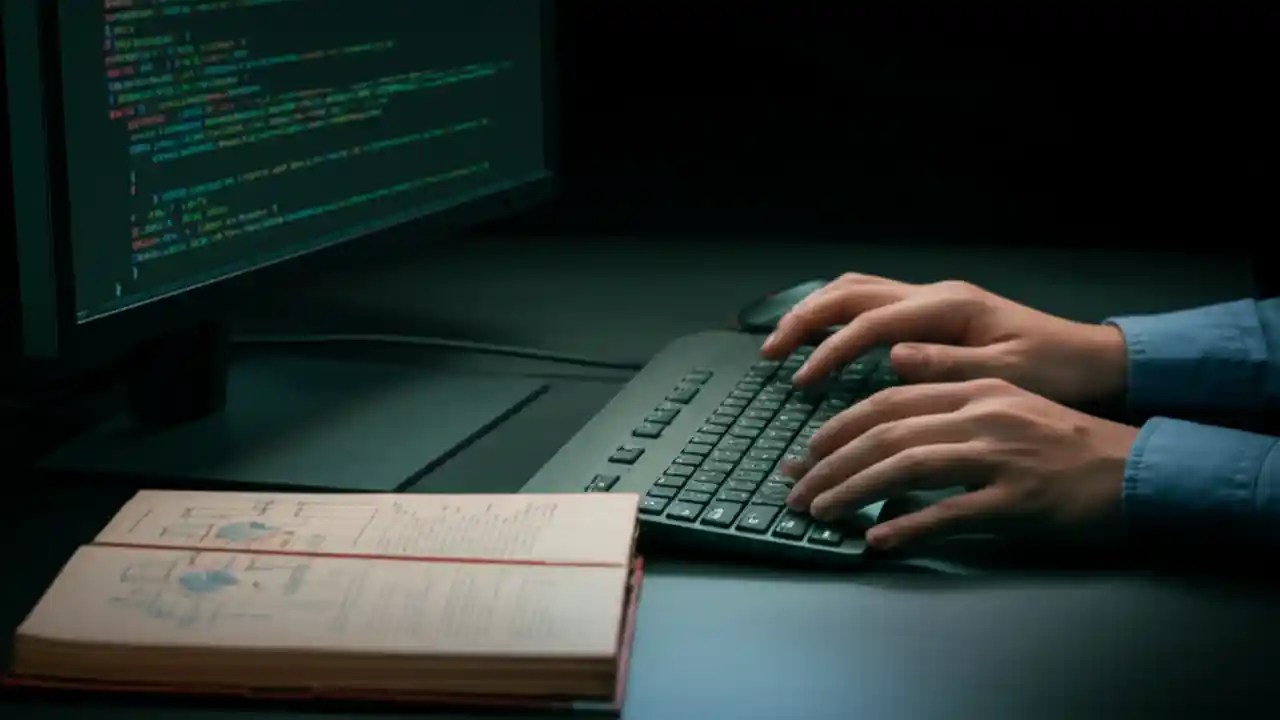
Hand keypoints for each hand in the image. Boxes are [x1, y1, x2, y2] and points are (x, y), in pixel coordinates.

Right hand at [761, 274, 1128, 405]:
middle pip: (850, 292)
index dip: (829, 350)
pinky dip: (837, 318)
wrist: (1090, 359)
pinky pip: (871, 305)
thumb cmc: (1053, 370)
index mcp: (948, 307)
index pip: (869, 322)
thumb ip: (947, 365)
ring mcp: (932, 300)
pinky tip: (821, 341)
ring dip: (814, 313)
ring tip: (781, 345)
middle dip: (803, 319)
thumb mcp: (1006, 375)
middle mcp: (934, 295)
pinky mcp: (933, 313)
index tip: (801, 382)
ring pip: (856, 291)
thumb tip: (892, 358)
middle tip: (769, 353)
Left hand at [784, 378, 1139, 550]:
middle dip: (830, 463)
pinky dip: (908, 528)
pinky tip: (878, 541)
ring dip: (854, 492)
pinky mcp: (1018, 500)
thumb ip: (947, 409)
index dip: (839, 427)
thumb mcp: (1004, 407)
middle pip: (886, 433)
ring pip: (907, 468)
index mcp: (975, 389)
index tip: (807, 452)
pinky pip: (950, 515)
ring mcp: (1000, 457)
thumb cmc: (1065, 442)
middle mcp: (981, 415)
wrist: (1135, 468)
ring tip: (821, 512)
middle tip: (796, 489)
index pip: (888, 401)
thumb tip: (886, 430)